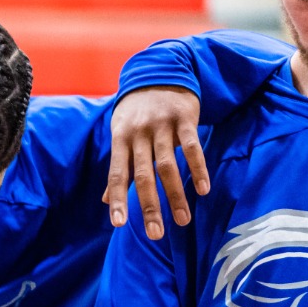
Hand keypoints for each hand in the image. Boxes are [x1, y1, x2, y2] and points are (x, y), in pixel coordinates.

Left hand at [107, 86, 209, 239]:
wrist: (160, 72)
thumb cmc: (136, 113)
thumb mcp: (121, 134)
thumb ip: (119, 167)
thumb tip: (104, 200)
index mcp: (120, 140)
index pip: (116, 175)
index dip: (117, 199)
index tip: (118, 225)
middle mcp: (139, 134)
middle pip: (144, 176)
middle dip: (150, 207)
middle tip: (156, 234)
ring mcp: (162, 126)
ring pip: (169, 166)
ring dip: (177, 195)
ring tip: (183, 221)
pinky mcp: (185, 120)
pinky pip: (193, 148)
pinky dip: (198, 169)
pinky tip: (203, 191)